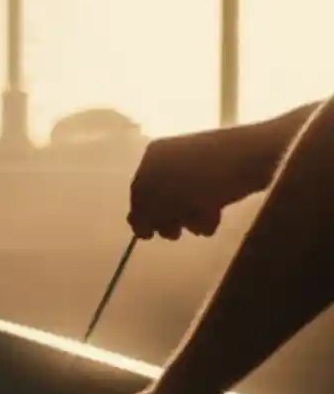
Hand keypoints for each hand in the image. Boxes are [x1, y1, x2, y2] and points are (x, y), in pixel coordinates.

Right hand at [129, 128, 274, 239]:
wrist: (257, 156)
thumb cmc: (204, 177)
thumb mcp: (168, 198)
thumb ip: (146, 213)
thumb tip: (135, 227)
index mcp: (153, 157)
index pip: (138, 191)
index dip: (140, 216)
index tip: (146, 237)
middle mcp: (171, 158)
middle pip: (160, 197)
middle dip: (168, 218)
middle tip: (176, 235)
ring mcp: (196, 164)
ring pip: (184, 200)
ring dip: (189, 218)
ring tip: (202, 225)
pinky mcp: (219, 172)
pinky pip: (204, 195)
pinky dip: (205, 211)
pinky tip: (214, 218)